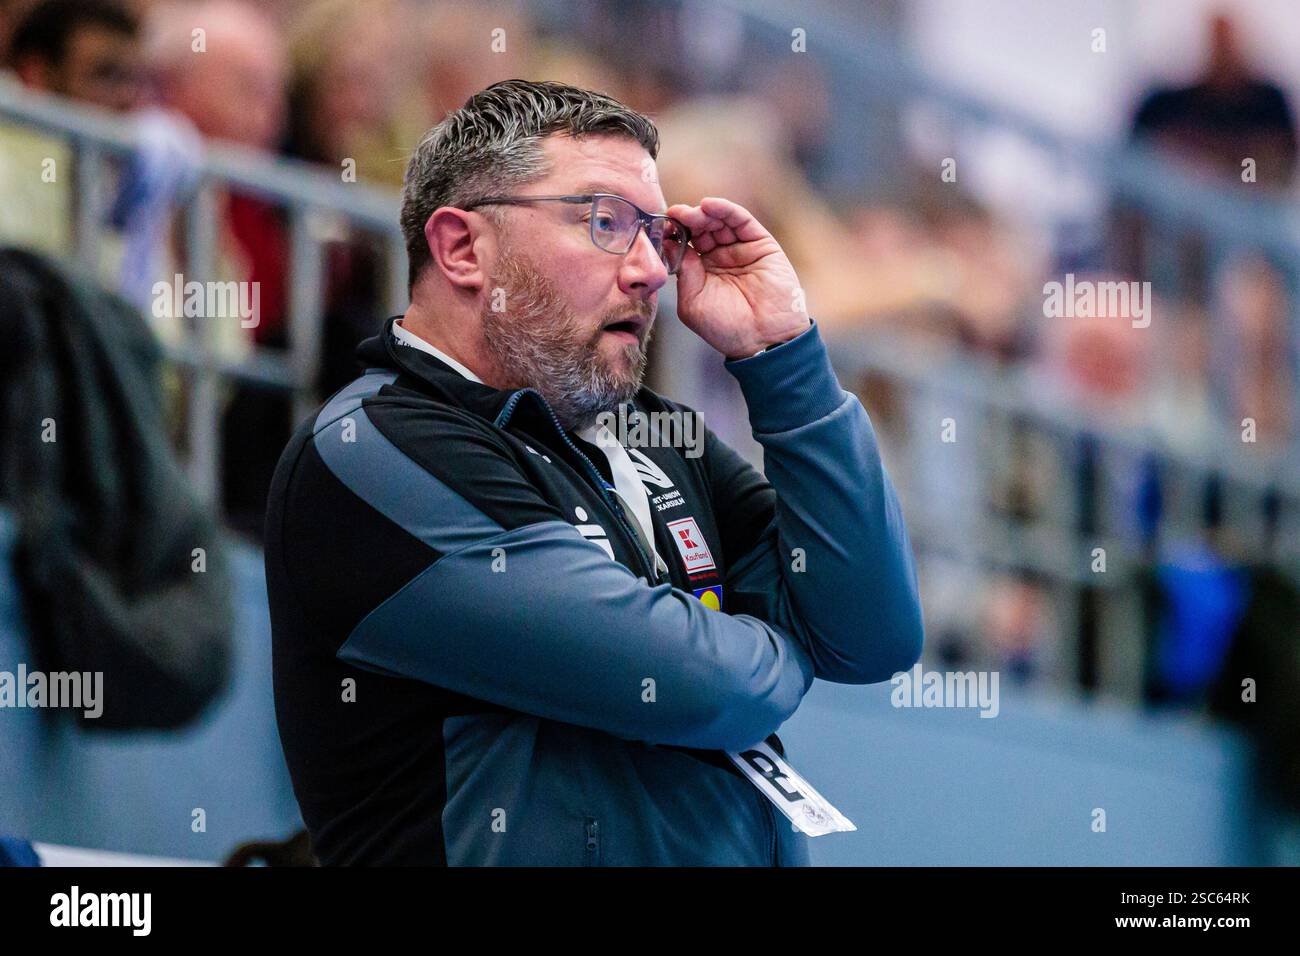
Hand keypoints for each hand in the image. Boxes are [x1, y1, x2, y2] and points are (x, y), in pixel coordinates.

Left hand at [667, 197, 809, 359]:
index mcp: (702, 272)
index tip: (661, 226)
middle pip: (701, 229)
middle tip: (675, 215)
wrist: (763, 339)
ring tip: (691, 212)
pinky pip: (741, 220)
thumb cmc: (726, 328)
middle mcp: (721, 258)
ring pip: (720, 221)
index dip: (674, 233)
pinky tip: (709, 205)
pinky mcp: (761, 244)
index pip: (686, 244)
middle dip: (687, 220)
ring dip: (704, 213)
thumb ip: (683, 272)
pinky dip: (725, 209)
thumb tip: (671, 244)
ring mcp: (741, 249)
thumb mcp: (692, 302)